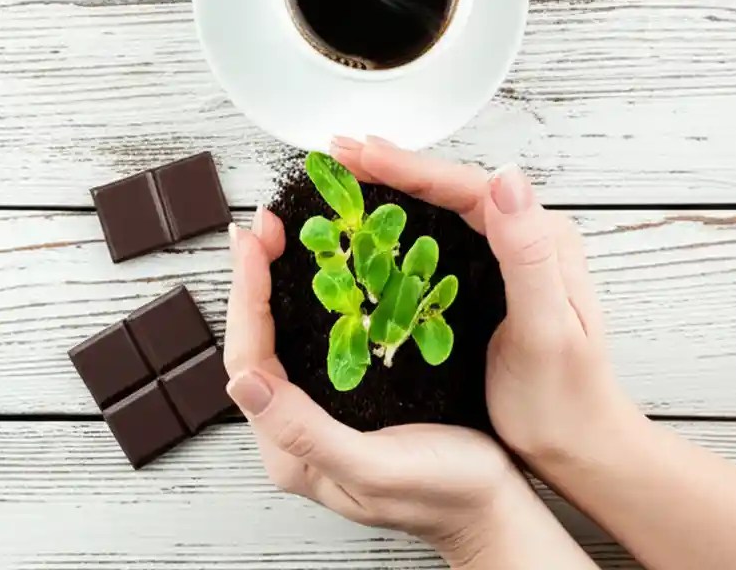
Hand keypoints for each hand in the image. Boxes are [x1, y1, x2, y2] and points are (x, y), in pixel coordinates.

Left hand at [223, 208, 533, 562]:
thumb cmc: (445, 494)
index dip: (246, 296)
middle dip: (253, 278)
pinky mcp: (343, 396)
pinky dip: (307, 296)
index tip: (252, 243)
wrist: (493, 511)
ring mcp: (316, 410)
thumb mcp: (377, 468)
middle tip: (262, 223)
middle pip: (255, 342)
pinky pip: (310, 339)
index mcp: (288, 448)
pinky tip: (319, 266)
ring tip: (277, 234)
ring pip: (279, 336)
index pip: (247, 359)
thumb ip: (307, 432)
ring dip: (273, 282)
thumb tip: (242, 381)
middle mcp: (291, 427)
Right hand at [327, 136, 640, 464]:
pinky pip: (438, 239)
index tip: (363, 157)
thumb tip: (506, 178)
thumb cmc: (564, 401)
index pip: (469, 187)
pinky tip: (371, 226)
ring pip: (443, 209)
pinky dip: (401, 224)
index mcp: (543, 238)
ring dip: (393, 189)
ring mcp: (506, 259)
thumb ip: (527, 255)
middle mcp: (527, 238)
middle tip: (338, 154)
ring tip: (346, 175)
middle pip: (451, 188)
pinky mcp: (487, 283)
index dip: (411, 168)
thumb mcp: (545, 330)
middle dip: (393, 168)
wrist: (578, 449)